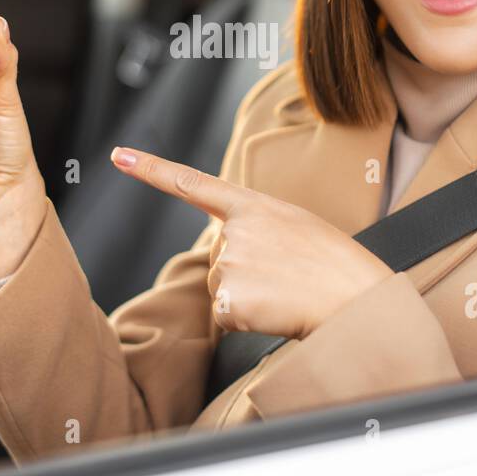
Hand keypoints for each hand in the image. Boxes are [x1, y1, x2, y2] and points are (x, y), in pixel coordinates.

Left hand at [110, 146, 393, 339]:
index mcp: (253, 205)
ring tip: (287, 291)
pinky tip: (277, 310)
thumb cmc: (336, 264)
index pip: (192, 183)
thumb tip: (227, 254)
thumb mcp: (297, 226)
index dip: (151, 169)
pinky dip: (247, 320)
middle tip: (287, 275)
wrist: (358, 299)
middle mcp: (235, 230)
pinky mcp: (228, 298)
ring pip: (219, 288)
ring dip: (248, 296)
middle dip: (245, 272)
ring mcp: (230, 263)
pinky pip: (224, 316)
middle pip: (217, 258)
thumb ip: (256, 227)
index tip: (118, 155)